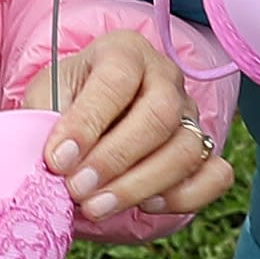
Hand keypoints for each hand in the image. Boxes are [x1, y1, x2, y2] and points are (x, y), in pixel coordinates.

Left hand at [25, 25, 232, 229]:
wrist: (86, 126)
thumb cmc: (63, 105)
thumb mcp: (44, 100)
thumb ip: (46, 123)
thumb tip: (53, 162)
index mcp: (124, 52)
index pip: (117, 79)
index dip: (88, 122)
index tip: (57, 160)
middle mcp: (165, 77)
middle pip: (160, 114)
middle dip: (115, 159)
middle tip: (77, 189)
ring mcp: (190, 114)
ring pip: (186, 149)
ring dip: (140, 185)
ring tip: (96, 206)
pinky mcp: (205, 151)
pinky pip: (215, 176)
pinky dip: (184, 196)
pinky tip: (145, 206)